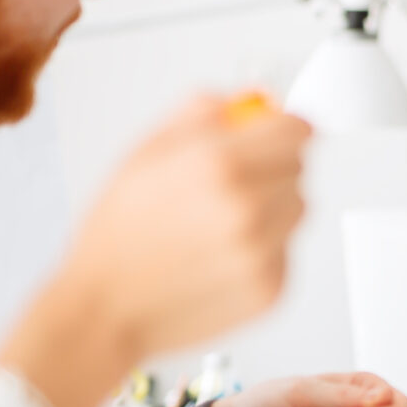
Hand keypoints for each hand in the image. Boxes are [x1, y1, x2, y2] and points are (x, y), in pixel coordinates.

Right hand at [0, 95, 308, 406]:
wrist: (106, 308)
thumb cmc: (117, 234)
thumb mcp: (145, 152)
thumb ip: (202, 114)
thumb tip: (249, 98)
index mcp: (218, 163)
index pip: (297, 129)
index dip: (283, 128)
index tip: (276, 134)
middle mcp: (247, 207)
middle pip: (300, 168)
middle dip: (273, 167)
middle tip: (231, 184)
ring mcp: (262, 251)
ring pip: (299, 209)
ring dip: (274, 208)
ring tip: (222, 222)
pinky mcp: (270, 289)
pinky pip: (288, 251)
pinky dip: (266, 249)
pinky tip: (221, 256)